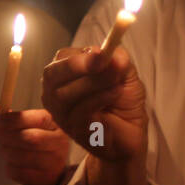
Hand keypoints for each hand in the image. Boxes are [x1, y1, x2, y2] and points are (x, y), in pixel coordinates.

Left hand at [0, 107, 70, 184]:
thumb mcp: (28, 126)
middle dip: (8, 137)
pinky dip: (9, 168)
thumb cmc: (37, 143)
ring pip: (22, 156)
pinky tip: (12, 164)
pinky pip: (18, 173)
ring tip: (6, 150)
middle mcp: (59, 142)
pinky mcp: (45, 178)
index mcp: (55, 124)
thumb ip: (12, 118)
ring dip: (7, 152)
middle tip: (0, 137)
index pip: (38, 119)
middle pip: (30, 138)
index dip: (15, 119)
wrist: (49, 171)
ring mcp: (54, 162)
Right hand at [41, 45, 146, 163]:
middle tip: (101, 59)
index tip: (100, 51)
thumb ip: (117, 59)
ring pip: (64, 94)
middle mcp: (57, 95)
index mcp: (66, 77)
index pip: (60, 60)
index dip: (78, 54)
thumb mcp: (125, 73)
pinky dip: (100, 98)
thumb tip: (108, 50)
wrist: (132, 134)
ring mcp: (63, 115)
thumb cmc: (123, 102)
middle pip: (51, 75)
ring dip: (94, 82)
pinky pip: (80, 111)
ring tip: (117, 80)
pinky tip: (116, 92)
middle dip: (75, 65)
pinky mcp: (75, 131)